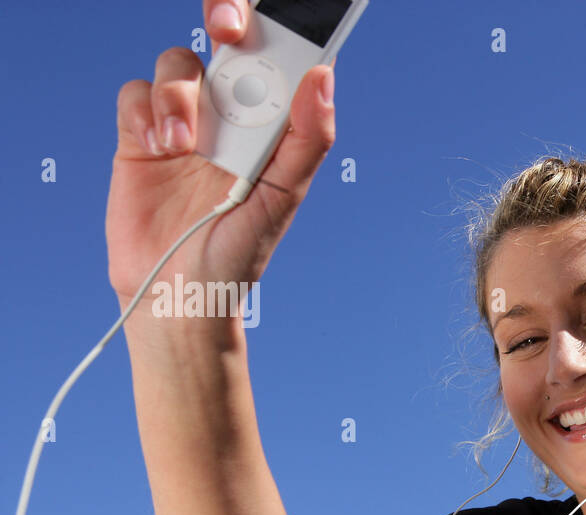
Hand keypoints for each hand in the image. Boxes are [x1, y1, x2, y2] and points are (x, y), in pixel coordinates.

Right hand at [106, 0, 337, 319]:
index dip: (279, 28)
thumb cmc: (240, 249)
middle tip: (227, 27)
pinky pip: (136, 93)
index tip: (279, 21)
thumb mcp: (283, 196)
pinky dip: (146, 113)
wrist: (180, 290)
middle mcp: (231, 113)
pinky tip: (159, 149)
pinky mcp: (141, 134)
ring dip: (181, 95)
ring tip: (184, 146)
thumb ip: (307, 138)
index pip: (279, 58)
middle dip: (226, 16)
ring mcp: (186, 120)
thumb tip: (322, 78)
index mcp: (273, 123)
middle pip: (225, 38)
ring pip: (179, 64)